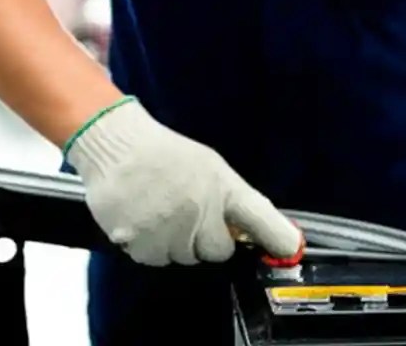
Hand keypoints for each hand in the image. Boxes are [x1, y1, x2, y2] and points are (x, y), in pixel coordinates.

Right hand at [66, 99, 302, 265]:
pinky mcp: (141, 245)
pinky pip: (155, 259)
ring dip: (176, 243)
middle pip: (218, 252)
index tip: (290, 248)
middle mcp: (199, 212)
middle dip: (206, 238)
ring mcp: (169, 231)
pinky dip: (150, 245)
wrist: (115, 146)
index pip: (259, 218)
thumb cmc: (163, 153)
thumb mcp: (208, 166)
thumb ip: (230, 200)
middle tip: (188, 213)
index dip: (278, 237)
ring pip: (184, 258)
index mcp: (221, 188)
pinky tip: (143, 219)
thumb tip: (250, 231)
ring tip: (160, 211)